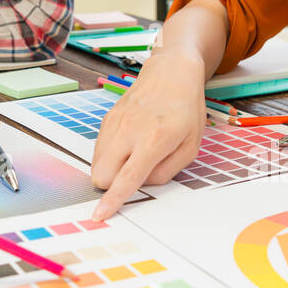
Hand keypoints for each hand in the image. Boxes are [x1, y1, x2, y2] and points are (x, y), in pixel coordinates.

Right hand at [90, 49, 206, 220]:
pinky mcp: (107, 118)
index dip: (112, 200)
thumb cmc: (186, 109)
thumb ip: (167, 171)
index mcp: (155, 139)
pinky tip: (127, 145)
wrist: (171, 73)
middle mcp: (129, 130)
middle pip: (101, 175)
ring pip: (96, 163)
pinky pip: (98, 149)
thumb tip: (142, 183)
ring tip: (133, 156)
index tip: (99, 214)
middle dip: (111, 185)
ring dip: (110, 170)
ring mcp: (115, 123)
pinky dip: (109, 156)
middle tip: (132, 174)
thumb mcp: (191, 146)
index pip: (127, 177)